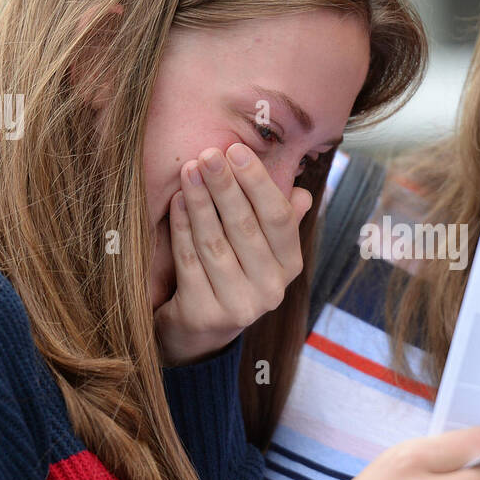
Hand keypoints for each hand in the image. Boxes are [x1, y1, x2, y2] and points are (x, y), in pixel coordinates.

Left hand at [153, 144, 310, 365]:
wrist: (201, 329)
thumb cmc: (233, 272)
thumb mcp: (263, 250)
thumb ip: (280, 221)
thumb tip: (303, 194)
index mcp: (289, 266)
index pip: (278, 218)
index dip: (257, 183)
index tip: (237, 150)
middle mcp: (271, 289)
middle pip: (245, 227)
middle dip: (225, 186)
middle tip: (208, 153)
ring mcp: (239, 305)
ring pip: (215, 242)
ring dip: (200, 201)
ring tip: (189, 170)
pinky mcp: (205, 314)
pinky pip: (189, 261)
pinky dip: (181, 228)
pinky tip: (176, 201)